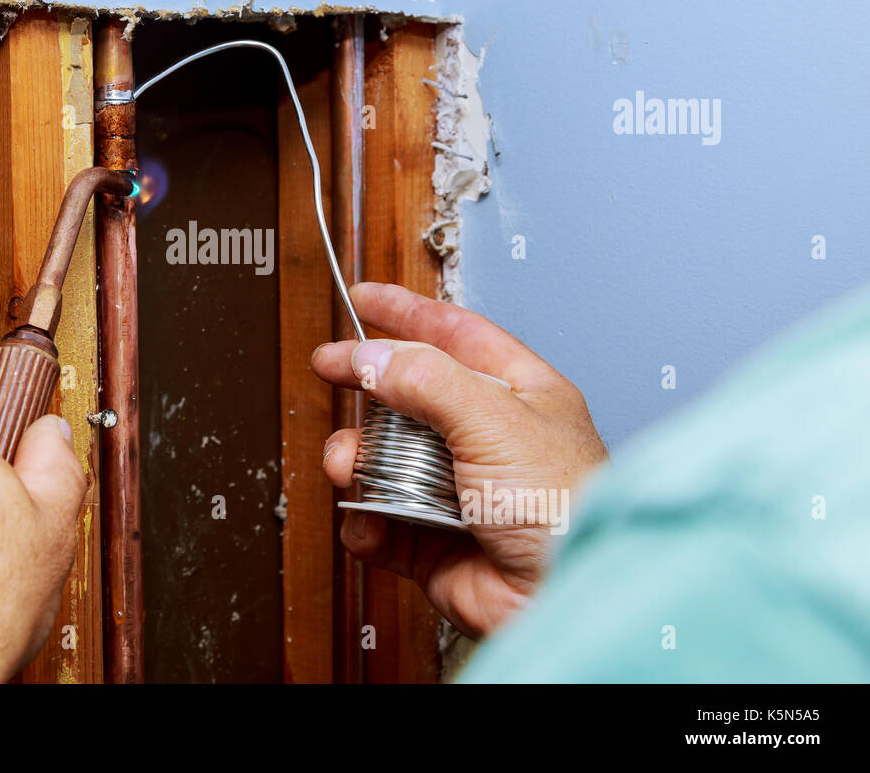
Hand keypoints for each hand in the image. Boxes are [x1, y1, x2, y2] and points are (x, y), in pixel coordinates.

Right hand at [313, 283, 607, 638]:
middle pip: (407, 396)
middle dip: (368, 389)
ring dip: (357, 460)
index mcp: (519, 395)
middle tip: (332, 369)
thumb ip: (427, 379)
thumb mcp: (497, 419)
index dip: (407, 313)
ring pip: (383, 458)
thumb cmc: (566, 508)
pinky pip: (378, 521)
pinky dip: (365, 522)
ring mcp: (456, 491)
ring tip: (349, 467)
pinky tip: (370, 521)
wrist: (565, 599)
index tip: (364, 299)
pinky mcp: (431, 542)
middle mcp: (487, 439)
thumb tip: (373, 357)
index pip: (455, 335)